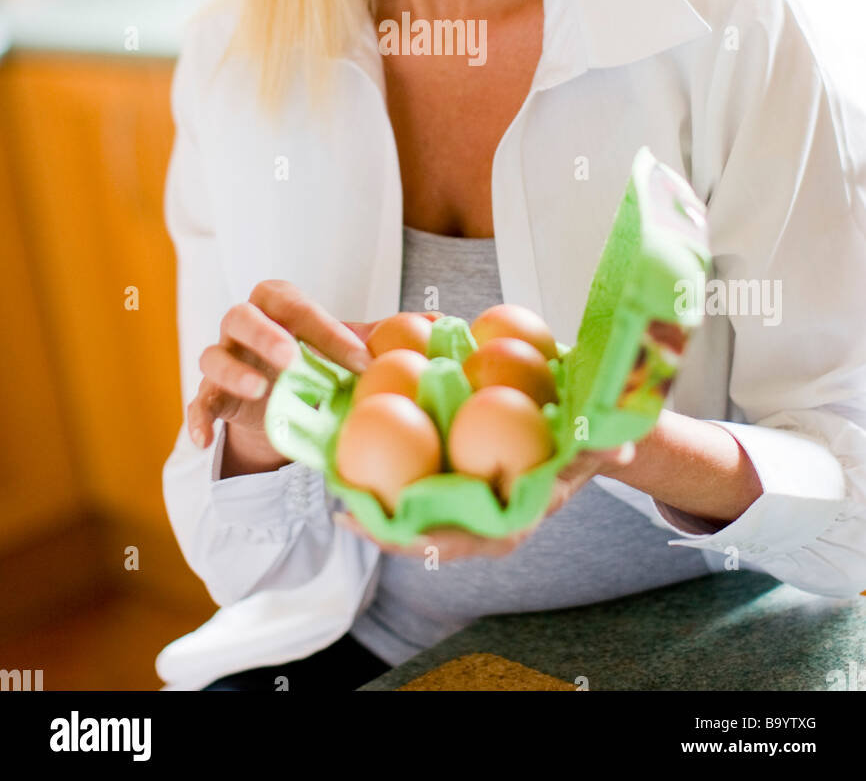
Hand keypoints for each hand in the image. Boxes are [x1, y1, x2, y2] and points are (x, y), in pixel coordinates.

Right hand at [187, 279, 375, 452]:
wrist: (281, 397)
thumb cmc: (313, 358)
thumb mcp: (341, 344)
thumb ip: (378, 334)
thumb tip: (433, 322)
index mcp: (278, 303)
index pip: (297, 307)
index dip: (328, 332)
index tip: (361, 362)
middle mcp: (244, 325)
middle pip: (241, 316)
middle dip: (265, 335)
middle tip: (292, 358)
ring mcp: (224, 359)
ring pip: (212, 356)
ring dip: (234, 372)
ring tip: (261, 390)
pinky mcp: (211, 395)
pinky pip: (197, 402)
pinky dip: (198, 418)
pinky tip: (206, 439)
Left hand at [333, 441, 636, 559]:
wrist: (580, 440)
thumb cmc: (580, 445)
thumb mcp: (593, 446)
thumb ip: (601, 446)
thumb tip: (618, 447)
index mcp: (508, 524)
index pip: (456, 542)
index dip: (417, 537)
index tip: (382, 525)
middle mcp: (481, 523)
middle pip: (422, 536)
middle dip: (383, 527)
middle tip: (343, 507)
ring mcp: (464, 508)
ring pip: (411, 515)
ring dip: (376, 502)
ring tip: (337, 480)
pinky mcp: (452, 486)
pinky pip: (414, 484)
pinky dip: (388, 471)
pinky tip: (358, 447)